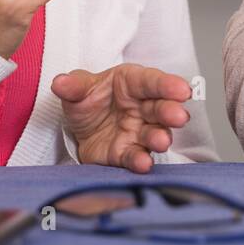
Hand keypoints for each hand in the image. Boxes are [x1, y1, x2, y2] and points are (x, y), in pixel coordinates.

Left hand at [51, 64, 192, 172]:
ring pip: (155, 134)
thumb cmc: (88, 100)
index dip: (168, 85)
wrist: (79, 128)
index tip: (183, 90)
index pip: (152, 81)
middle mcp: (142, 107)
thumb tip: (60, 83)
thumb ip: (73, 86)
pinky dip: (140, 161)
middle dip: (171, 112)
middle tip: (179, 117)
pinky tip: (143, 164)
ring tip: (161, 142)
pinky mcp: (128, 153)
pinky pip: (136, 157)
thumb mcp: (78, 89)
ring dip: (160, 138)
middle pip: (161, 108)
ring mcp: (138, 132)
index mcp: (132, 83)